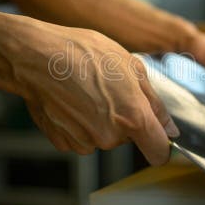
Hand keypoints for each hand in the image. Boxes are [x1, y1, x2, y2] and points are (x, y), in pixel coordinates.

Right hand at [2, 18, 178, 164]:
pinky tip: (70, 101)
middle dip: (124, 119)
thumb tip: (169, 128)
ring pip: (104, 137)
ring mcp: (85, 141)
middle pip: (128, 139)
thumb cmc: (82, 53)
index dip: (160, 146)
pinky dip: (78, 124)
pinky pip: (81, 138)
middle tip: (108, 90)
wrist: (35, 57)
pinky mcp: (64, 143)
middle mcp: (110, 136)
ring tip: (85, 92)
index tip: (156, 137)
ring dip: (100, 121)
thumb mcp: (131, 65)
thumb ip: (154, 102)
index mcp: (133, 116)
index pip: (158, 152)